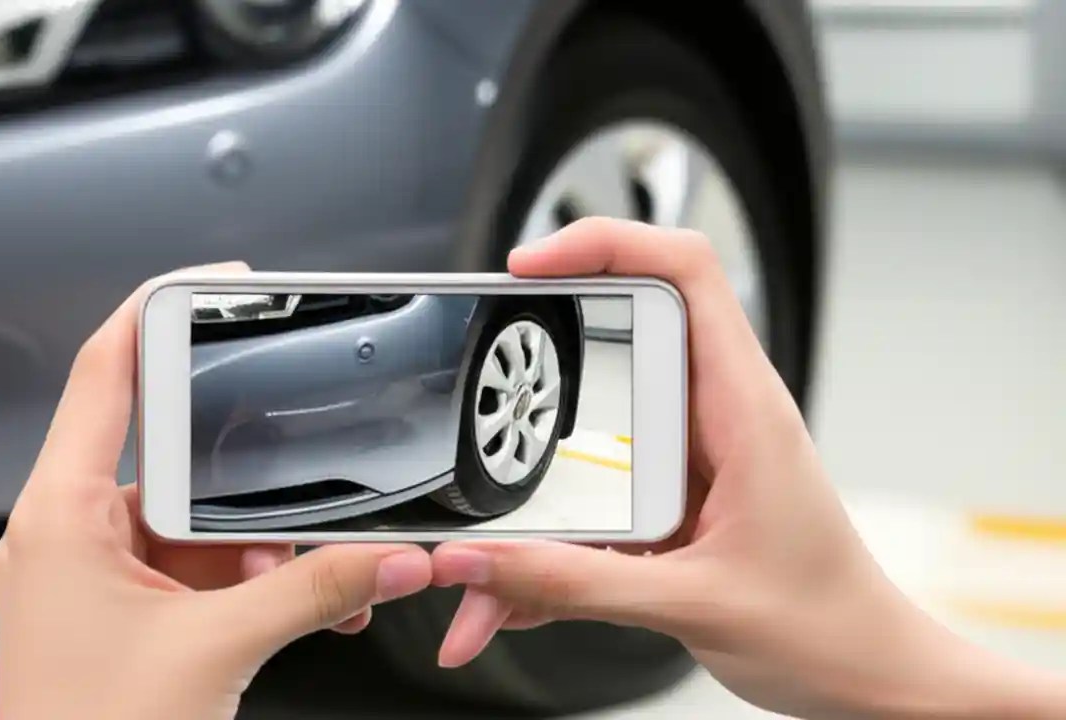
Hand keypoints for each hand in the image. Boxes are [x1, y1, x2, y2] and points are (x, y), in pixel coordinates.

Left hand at [0, 263, 431, 719]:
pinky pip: (200, 568)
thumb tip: (394, 556)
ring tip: (307, 572)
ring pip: (196, 518)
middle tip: (300, 471)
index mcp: (60, 517)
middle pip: (171, 450)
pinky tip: (297, 601)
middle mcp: (70, 534)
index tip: (217, 285)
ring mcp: (98, 575)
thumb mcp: (218, 651)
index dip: (157, 310)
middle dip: (248, 472)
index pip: (105, 374)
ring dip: (259, 542)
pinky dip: (250, 579)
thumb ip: (317, 592)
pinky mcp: (128, 611)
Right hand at [430, 219, 1065, 719]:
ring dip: (537, 464)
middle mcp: (718, 415)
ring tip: (489, 511)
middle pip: (622, 330)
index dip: (604, 242)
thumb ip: (573, 585)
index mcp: (743, 409)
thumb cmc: (825, 627)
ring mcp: (694, 453)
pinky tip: (520, 587)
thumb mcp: (689, 604)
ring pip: (597, 419)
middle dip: (546, 345)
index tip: (530, 265)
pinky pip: (597, 487)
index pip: (684, 271)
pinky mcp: (674, 495)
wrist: (866, 674)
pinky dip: (550, 533)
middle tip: (489, 363)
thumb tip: (480, 563)